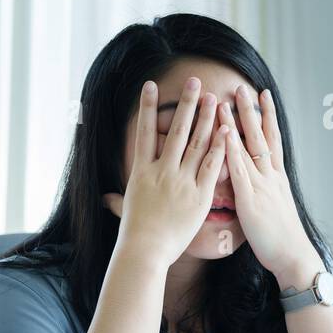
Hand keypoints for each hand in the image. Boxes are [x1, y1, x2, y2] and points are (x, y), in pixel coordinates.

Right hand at [104, 77, 228, 264]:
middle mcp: (162, 171)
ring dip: (205, 118)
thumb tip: (105, 200)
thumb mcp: (125, 212)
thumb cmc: (134, 235)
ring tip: (213, 97)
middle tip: (194, 82)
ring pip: (196, 143)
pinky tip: (227, 129)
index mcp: (142, 172)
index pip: (144, 132)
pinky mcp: (199, 194)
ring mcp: (181, 181)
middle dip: (185, 104)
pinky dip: (219, 146)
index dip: (147, 108)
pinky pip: (212, 166)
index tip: (150, 86)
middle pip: (176, 131)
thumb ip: (118, 202)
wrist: (145, 251)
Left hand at [221, 84, 322, 286]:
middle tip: (245, 87)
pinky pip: (239, 169)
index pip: (273, 139)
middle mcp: (271, 176)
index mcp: (277, 178)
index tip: (263, 96)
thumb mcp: (277, 210)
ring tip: (230, 99)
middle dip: (253, 110)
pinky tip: (223, 134)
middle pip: (262, 135)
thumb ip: (267, 194)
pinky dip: (231, 150)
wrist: (293, 256)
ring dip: (239, 121)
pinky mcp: (250, 199)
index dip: (267, 117)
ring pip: (249, 146)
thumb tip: (260, 187)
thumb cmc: (282, 240)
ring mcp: (261, 185)